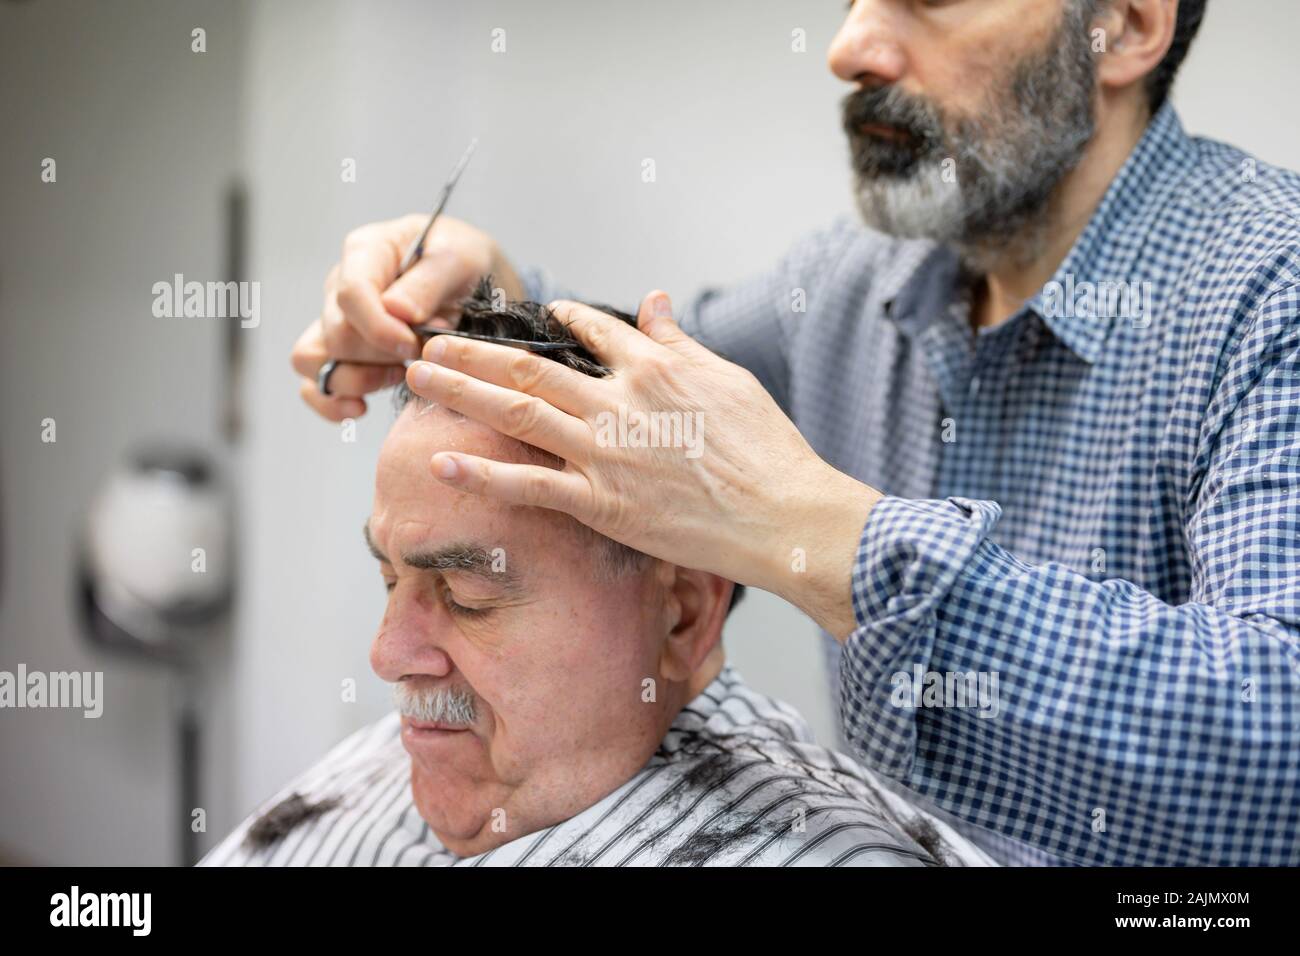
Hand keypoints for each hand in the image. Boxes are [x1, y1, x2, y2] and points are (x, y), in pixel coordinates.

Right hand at [291, 214, 525, 420]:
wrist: (470, 281)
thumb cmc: (462, 262)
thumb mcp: (459, 259)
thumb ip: (428, 283)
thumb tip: (396, 310)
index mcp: (366, 252)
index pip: (351, 294)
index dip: (379, 329)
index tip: (413, 347)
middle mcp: (340, 285)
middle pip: (337, 334)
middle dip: (381, 356)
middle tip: (424, 355)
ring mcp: (335, 320)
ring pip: (312, 359)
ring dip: (355, 380)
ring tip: (398, 376)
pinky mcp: (339, 353)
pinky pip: (313, 384)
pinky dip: (331, 403)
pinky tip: (362, 408)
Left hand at [402, 290, 882, 636]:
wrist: (783, 513)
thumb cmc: (766, 449)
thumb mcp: (728, 379)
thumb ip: (678, 342)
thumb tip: (653, 299)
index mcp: (653, 367)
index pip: (590, 331)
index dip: (554, 322)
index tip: (528, 318)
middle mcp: (619, 402)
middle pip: (528, 367)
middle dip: (472, 352)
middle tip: (428, 342)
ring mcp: (605, 453)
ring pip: (516, 412)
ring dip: (461, 392)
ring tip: (417, 377)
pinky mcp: (602, 503)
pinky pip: (529, 484)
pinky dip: (483, 471)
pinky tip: (441, 458)